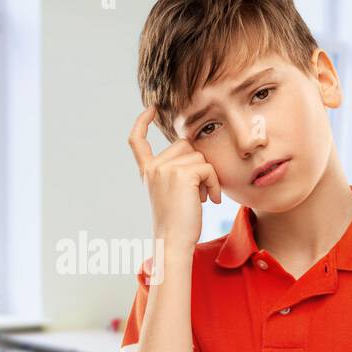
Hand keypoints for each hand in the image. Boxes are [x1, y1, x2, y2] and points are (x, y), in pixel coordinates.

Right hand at [129, 105, 221, 251]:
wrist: (173, 242)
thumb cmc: (178, 223)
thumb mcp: (171, 192)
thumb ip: (176, 171)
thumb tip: (195, 150)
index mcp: (147, 172)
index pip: (137, 141)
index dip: (142, 122)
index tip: (150, 109)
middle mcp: (153, 167)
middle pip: (185, 145)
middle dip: (198, 165)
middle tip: (199, 192)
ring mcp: (165, 169)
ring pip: (199, 156)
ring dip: (208, 176)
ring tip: (204, 198)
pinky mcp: (181, 174)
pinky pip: (207, 168)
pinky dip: (214, 184)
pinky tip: (211, 200)